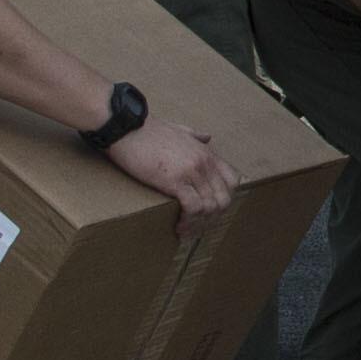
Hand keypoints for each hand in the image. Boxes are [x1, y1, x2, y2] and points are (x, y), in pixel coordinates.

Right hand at [109, 117, 235, 223]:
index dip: (224, 198)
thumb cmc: (149, 130)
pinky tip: (179, 227)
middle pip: (224, 198)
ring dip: (199, 223)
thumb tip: (208, 136)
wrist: (128, 129)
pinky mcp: (175, 181)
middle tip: (197, 226)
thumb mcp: (180, 130)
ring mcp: (192, 172)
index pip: (232, 181)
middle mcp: (204, 163)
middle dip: (213, 217)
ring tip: (186, 229)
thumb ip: (196, 135)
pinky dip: (188, 221)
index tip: (210, 209)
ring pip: (210, 206)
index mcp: (207, 153)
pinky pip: (193, 208)